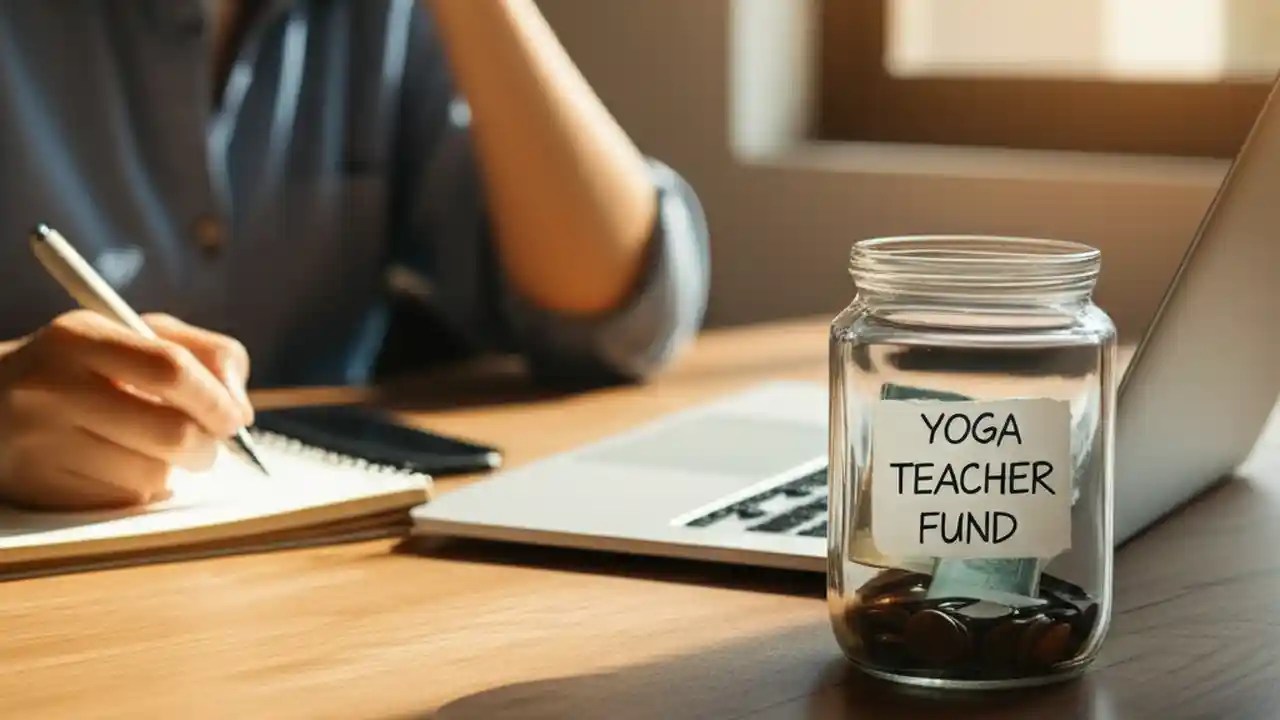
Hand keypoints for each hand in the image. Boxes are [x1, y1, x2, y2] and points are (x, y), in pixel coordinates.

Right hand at [0, 311, 252, 510]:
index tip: (236, 418)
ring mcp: (39, 443)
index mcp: (80, 338)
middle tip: (208, 443)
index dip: (217, 399)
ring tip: (156, 450)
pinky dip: (142, 488)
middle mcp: (52, 388)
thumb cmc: (89, 366)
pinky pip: (123, 501)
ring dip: (174, 469)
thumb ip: (206, 353)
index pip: (172, 369)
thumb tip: (241, 410)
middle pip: (171, 432)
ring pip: (153, 474)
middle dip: (208, 445)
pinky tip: (122, 466)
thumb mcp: (138, 335)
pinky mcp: (38, 488)